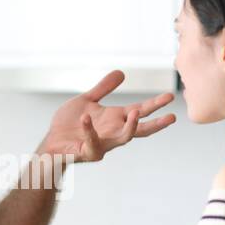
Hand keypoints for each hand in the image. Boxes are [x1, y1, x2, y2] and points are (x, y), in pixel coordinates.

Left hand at [37, 70, 175, 163]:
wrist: (51, 142)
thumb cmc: (69, 124)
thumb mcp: (87, 101)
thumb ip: (103, 88)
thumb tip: (122, 72)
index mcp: (115, 120)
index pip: (140, 111)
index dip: (155, 104)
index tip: (170, 96)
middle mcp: (113, 133)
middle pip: (140, 129)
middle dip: (156, 123)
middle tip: (172, 117)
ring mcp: (103, 144)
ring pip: (123, 139)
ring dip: (130, 127)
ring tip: (136, 113)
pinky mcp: (88, 152)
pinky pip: (92, 141)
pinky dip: (90, 130)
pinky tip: (85, 118)